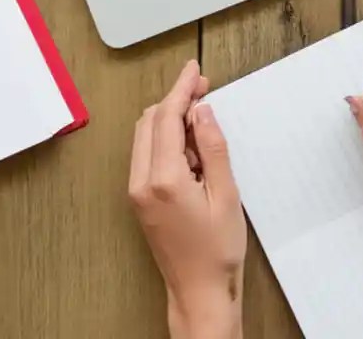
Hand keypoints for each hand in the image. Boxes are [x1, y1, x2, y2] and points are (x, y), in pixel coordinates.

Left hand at [129, 60, 244, 338]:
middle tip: (204, 90)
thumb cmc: (216, 252)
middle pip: (150, 122)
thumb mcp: (226, 195)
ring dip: (170, 121)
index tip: (194, 70)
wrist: (198, 291)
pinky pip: (147, 156)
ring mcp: (136, 191)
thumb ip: (213, 148)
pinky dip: (166, 142)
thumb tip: (203, 111)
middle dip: (175, 102)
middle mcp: (141, 181)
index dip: (181, 89)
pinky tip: (192, 151)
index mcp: (163, 178)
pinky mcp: (139, 199)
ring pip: (146, 137)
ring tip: (204, 126)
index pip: (167, 118)